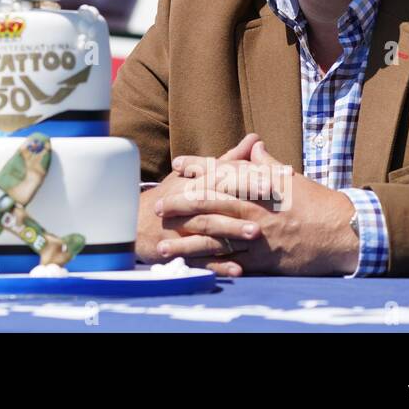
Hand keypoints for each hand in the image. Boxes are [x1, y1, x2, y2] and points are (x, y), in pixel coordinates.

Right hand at [135, 134, 262, 276]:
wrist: (137, 222)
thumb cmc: (173, 195)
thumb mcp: (196, 174)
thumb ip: (228, 160)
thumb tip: (255, 139)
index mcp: (192, 184)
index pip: (218, 179)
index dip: (244, 180)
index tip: (271, 182)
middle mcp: (186, 205)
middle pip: (212, 203)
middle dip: (239, 205)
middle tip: (267, 207)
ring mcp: (181, 229)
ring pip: (207, 230)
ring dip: (231, 233)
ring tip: (255, 236)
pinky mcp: (178, 252)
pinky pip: (200, 259)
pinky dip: (218, 265)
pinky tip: (238, 268)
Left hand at [159, 142, 358, 275]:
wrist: (344, 233)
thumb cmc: (317, 202)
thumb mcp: (291, 178)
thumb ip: (266, 163)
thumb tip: (253, 145)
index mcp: (260, 188)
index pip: (222, 173)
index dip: (197, 168)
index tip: (176, 165)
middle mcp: (255, 212)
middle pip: (210, 205)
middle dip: (181, 205)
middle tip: (158, 206)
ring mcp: (257, 238)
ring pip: (214, 239)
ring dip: (186, 243)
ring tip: (162, 246)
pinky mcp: (263, 261)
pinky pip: (231, 264)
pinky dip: (210, 267)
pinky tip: (191, 269)